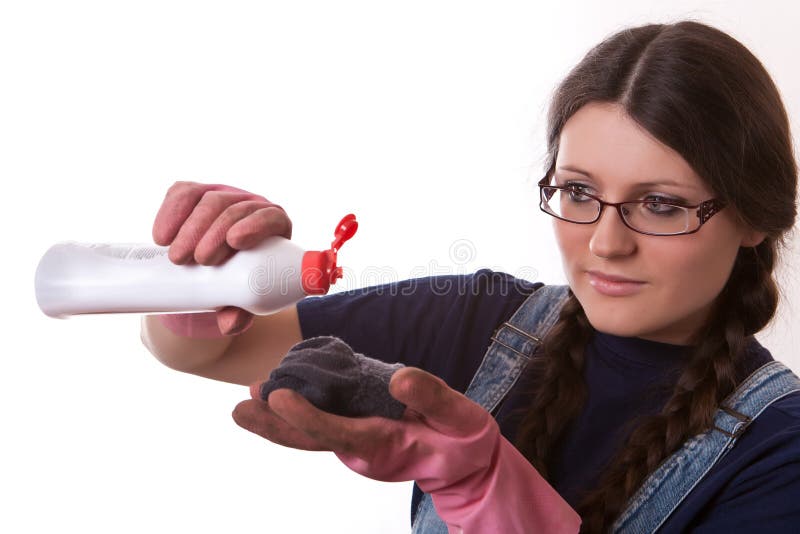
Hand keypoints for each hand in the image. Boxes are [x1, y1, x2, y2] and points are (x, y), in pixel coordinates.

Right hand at [151, 181, 291, 335]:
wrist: (213, 273)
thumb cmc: (239, 282)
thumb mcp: (243, 297)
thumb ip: (241, 311)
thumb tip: (230, 324)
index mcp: (273, 229)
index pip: (271, 218)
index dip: (255, 224)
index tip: (234, 241)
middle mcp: (251, 207)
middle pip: (234, 208)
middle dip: (212, 232)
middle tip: (197, 260)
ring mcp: (222, 197)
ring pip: (208, 200)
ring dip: (190, 227)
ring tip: (177, 257)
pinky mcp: (196, 194)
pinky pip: (183, 193)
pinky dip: (170, 212)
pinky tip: (161, 236)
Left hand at [232, 367, 581, 532]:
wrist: (463, 466)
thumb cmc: (463, 442)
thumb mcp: (462, 419)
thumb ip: (433, 399)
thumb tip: (399, 379)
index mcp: (383, 445)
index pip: (336, 432)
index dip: (305, 416)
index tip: (278, 396)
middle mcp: (361, 449)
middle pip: (309, 440)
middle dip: (273, 426)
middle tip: (240, 408)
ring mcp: (357, 445)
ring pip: (310, 435)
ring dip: (276, 420)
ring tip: (248, 397)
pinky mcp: (357, 435)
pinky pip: (320, 424)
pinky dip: (296, 411)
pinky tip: (278, 393)